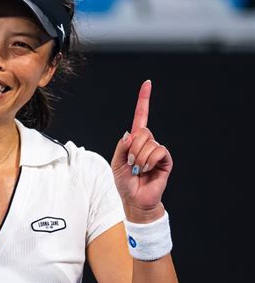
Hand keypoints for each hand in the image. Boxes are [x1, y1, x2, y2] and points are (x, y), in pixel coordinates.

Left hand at [111, 80, 172, 222]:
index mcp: (135, 140)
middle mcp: (148, 142)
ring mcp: (157, 150)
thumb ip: (121, 146)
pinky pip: (158, 151)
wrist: (135, 199)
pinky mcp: (166, 159)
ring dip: (140, 158)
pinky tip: (148, 170)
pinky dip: (149, 161)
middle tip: (131, 163)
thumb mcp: (116, 162)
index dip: (143, 100)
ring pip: (149, 143)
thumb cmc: (125, 182)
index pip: (140, 116)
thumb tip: (130, 133)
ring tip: (139, 169)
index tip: (147, 83)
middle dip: (133, 148)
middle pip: (142, 131)